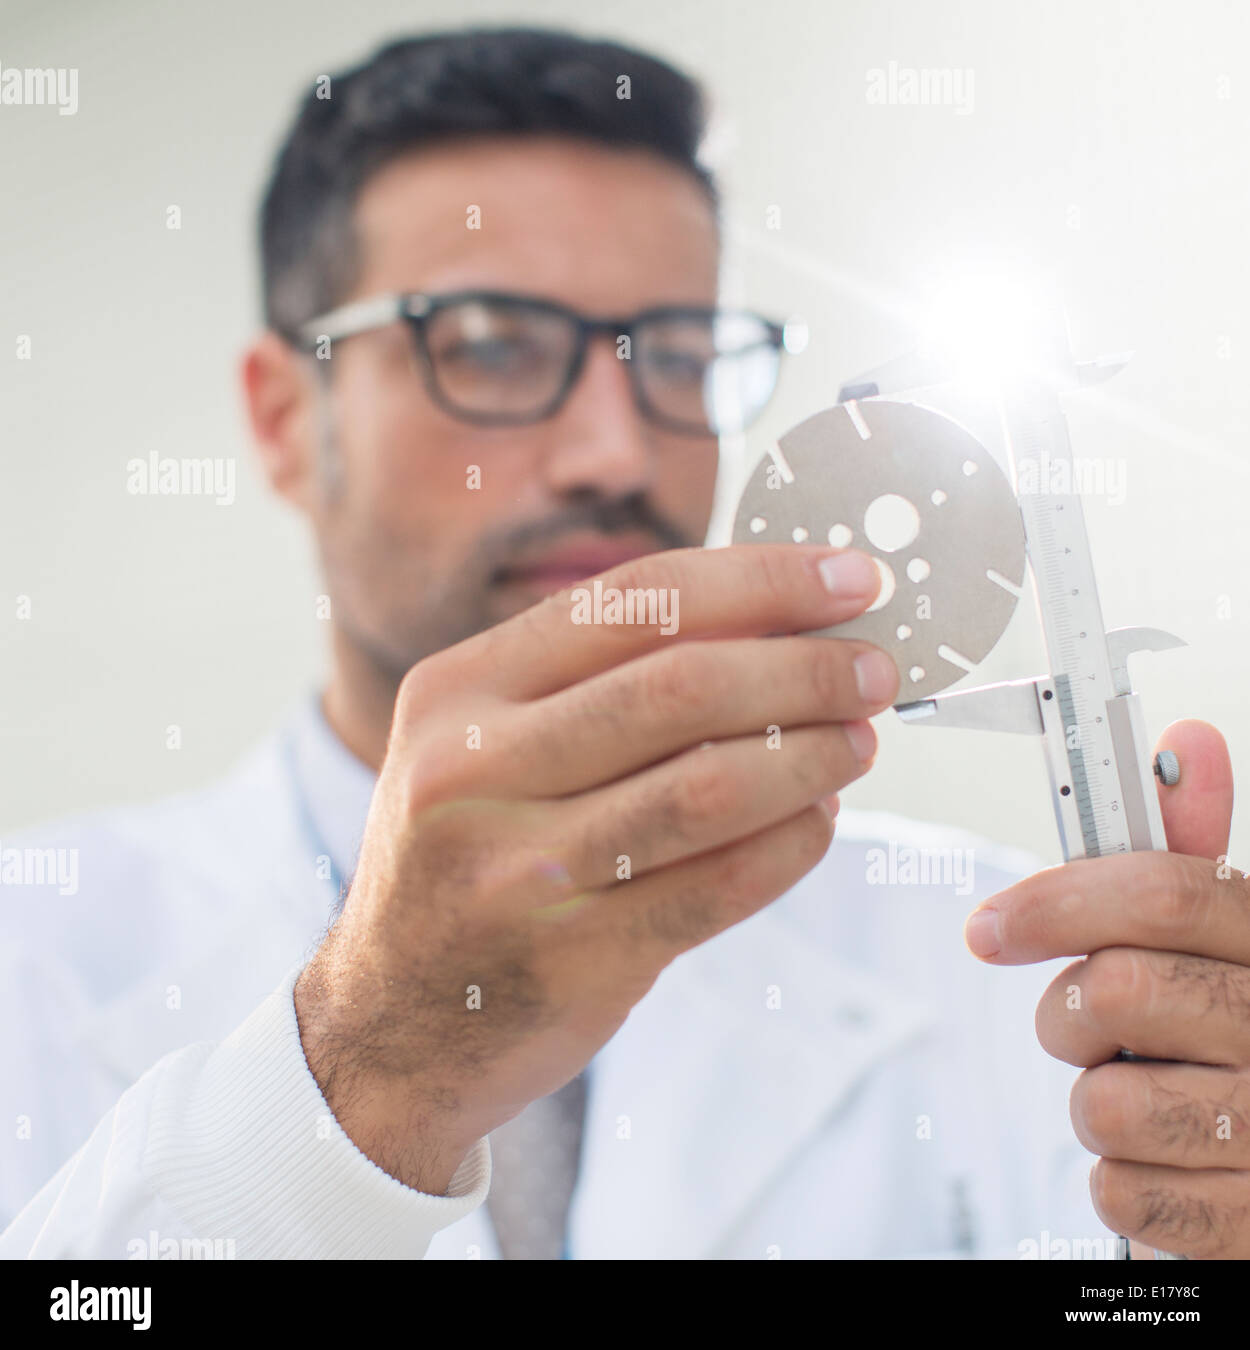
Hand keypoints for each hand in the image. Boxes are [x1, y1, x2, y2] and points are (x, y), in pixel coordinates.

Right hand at [294, 544, 898, 1193]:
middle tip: (872, 668)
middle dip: (804, 667)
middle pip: (680, 687)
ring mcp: (520, 873)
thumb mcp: (473, 745)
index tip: (847, 579)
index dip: (760, 581)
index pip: (633, 601)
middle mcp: (473, 772)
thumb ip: (587, 682)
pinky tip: (818, 822)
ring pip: (707, 788)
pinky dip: (790, 846)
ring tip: (858, 741)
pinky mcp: (574, 961)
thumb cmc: (457, 860)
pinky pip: (717, 888)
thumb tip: (767, 624)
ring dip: (810, 754)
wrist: (390, 1027)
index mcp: (457, 691)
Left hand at [965, 718, 1247, 1257]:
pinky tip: (1164, 1166)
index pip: (1166, 891)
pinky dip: (1119, 1182)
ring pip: (1106, 1100)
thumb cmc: (1233, 1049)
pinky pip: (1119, 1190)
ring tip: (1140, 1096)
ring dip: (1094, 1101)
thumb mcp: (1224, 949)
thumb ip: (1189, 857)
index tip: (993, 925)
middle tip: (1084, 1027)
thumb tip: (1185, 742)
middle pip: (1119, 988)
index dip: (1062, 898)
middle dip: (1069, 1011)